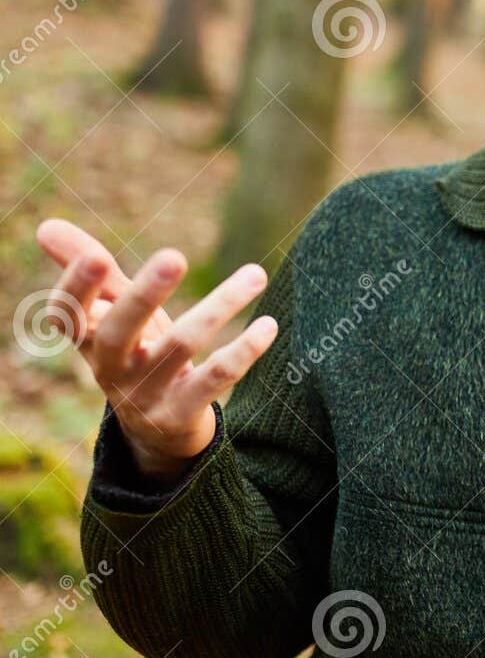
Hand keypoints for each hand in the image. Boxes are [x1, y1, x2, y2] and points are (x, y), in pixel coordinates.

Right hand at [34, 218, 279, 480]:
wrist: (159, 431)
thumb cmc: (136, 353)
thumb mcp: (114, 315)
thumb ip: (89, 271)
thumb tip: (44, 225)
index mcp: (89, 340)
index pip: (67, 315)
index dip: (76, 289)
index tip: (96, 257)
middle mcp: (111, 369)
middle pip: (119, 331)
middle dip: (144, 294)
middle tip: (175, 256)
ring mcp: (146, 394)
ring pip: (180, 347)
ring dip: (220, 306)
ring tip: (256, 273)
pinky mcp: (182, 414)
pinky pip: (215, 379)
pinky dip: (243, 351)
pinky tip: (268, 323)